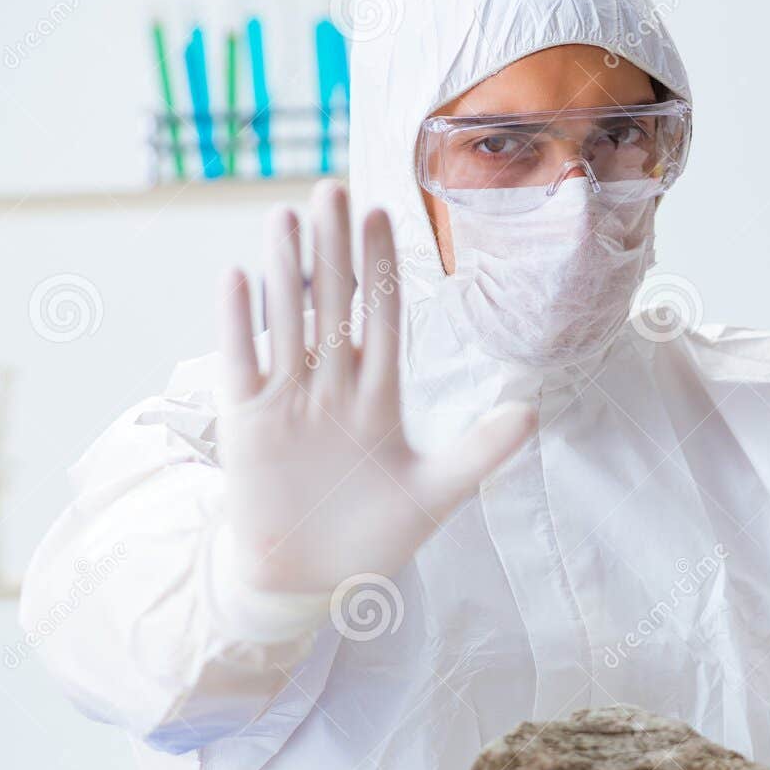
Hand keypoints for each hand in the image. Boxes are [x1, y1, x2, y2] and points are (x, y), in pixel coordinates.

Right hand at [216, 182, 535, 594]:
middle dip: (332, 249)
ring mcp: (288, 400)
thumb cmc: (372, 537)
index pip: (381, 317)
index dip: (381, 269)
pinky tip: (237, 277)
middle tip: (331, 189)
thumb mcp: (435, 495)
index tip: (383, 216)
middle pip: (332, 304)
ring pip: (287, 321)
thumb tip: (532, 412)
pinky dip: (238, 324)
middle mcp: (332, 387)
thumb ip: (480, 453)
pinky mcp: (247, 422)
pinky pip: (241, 362)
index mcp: (378, 396)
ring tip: (285, 216)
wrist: (310, 580)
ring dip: (285, 271)